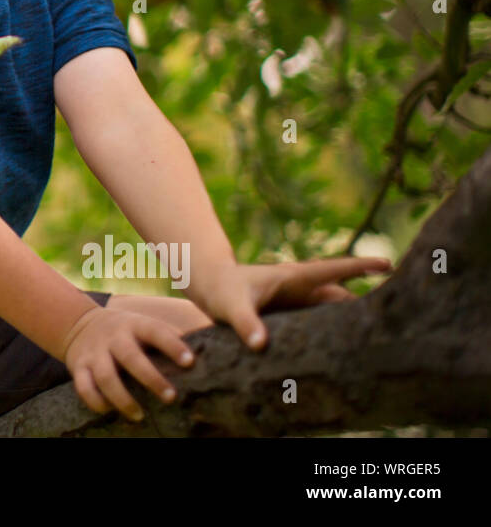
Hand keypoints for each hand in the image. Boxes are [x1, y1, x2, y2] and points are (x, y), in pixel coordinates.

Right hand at [59, 306, 195, 422]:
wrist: (79, 324)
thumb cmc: (125, 330)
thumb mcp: (143, 324)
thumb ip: (167, 335)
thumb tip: (207, 349)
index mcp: (134, 324)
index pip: (156, 331)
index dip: (173, 345)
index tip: (190, 362)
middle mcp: (114, 337)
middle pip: (131, 357)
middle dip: (151, 378)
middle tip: (171, 397)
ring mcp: (94, 352)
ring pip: (107, 377)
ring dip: (123, 399)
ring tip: (139, 415)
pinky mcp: (78, 366)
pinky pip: (84, 387)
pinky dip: (96, 402)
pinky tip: (109, 411)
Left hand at [191, 256, 391, 350]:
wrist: (210, 289)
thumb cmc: (221, 292)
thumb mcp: (231, 306)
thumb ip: (246, 323)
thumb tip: (261, 346)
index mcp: (294, 278)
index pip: (335, 270)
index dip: (362, 266)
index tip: (391, 264)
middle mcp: (302, 289)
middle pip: (343, 296)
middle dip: (369, 304)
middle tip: (404, 316)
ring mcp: (299, 303)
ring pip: (334, 312)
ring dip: (355, 321)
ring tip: (386, 339)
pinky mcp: (293, 318)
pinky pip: (321, 325)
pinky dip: (337, 333)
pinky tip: (353, 351)